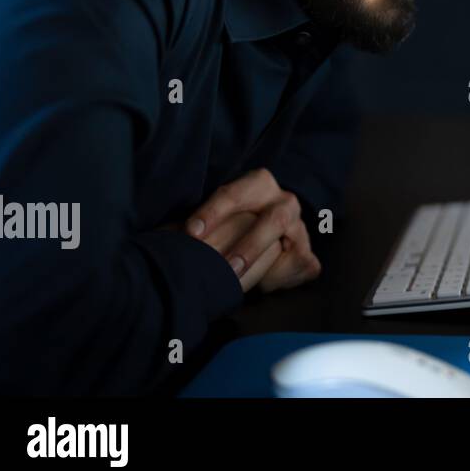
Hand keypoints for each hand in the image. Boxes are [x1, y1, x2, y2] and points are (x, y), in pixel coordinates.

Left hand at [186, 167, 321, 291]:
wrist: (266, 226)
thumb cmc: (229, 220)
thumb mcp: (214, 212)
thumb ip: (195, 224)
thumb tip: (162, 236)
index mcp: (259, 185)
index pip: (236, 194)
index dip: (213, 212)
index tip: (191, 233)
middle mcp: (284, 203)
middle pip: (275, 219)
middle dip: (250, 245)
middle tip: (227, 267)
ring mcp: (300, 228)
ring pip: (295, 246)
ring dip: (269, 267)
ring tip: (243, 284)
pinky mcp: (307, 253)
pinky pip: (303, 266)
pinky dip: (284, 278)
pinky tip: (263, 285)